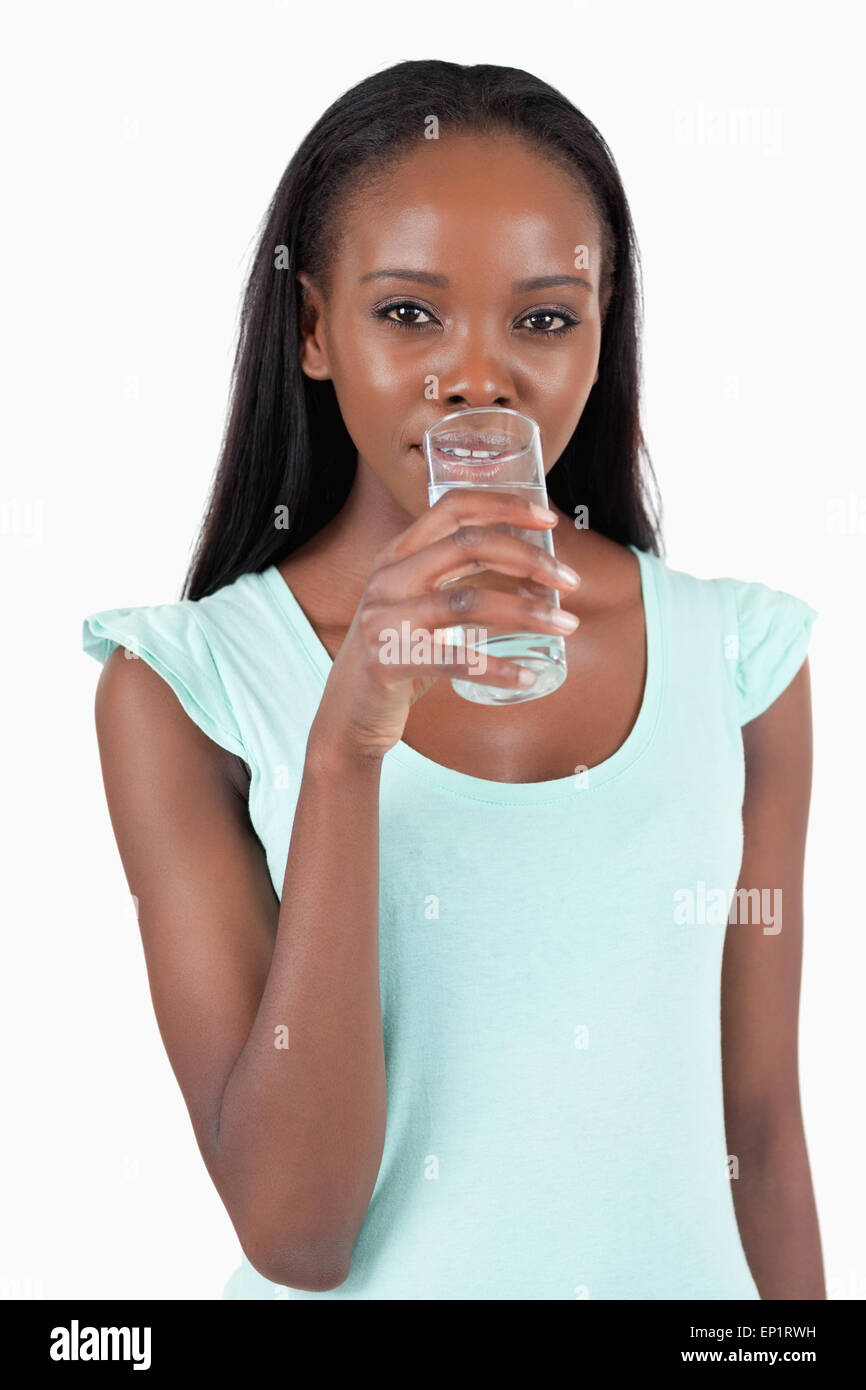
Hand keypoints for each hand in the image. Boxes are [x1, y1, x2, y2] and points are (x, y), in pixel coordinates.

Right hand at [306, 490, 579, 763]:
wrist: (348, 713)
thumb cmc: (399, 654)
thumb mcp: (417, 603)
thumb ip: (454, 579)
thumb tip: (533, 569)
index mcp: (397, 554)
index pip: (452, 507)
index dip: (504, 505)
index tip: (549, 520)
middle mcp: (388, 578)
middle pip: (469, 546)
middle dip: (529, 559)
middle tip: (571, 582)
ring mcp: (384, 618)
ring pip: (469, 601)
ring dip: (528, 613)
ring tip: (567, 627)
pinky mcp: (387, 661)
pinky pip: (454, 660)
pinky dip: (497, 668)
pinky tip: (528, 675)